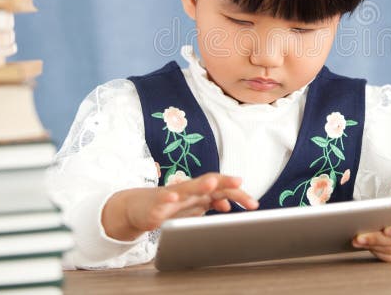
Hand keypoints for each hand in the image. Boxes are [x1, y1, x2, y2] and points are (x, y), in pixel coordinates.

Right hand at [102, 173, 257, 240]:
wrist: (137, 208)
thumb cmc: (168, 206)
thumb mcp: (192, 207)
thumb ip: (210, 204)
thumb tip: (228, 205)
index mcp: (198, 192)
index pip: (221, 189)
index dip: (237, 194)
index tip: (253, 203)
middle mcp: (187, 190)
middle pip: (208, 183)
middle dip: (224, 182)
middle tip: (239, 181)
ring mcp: (171, 196)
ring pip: (187, 188)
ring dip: (199, 185)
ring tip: (212, 183)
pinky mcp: (156, 205)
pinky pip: (162, 200)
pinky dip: (168, 198)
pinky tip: (173, 197)